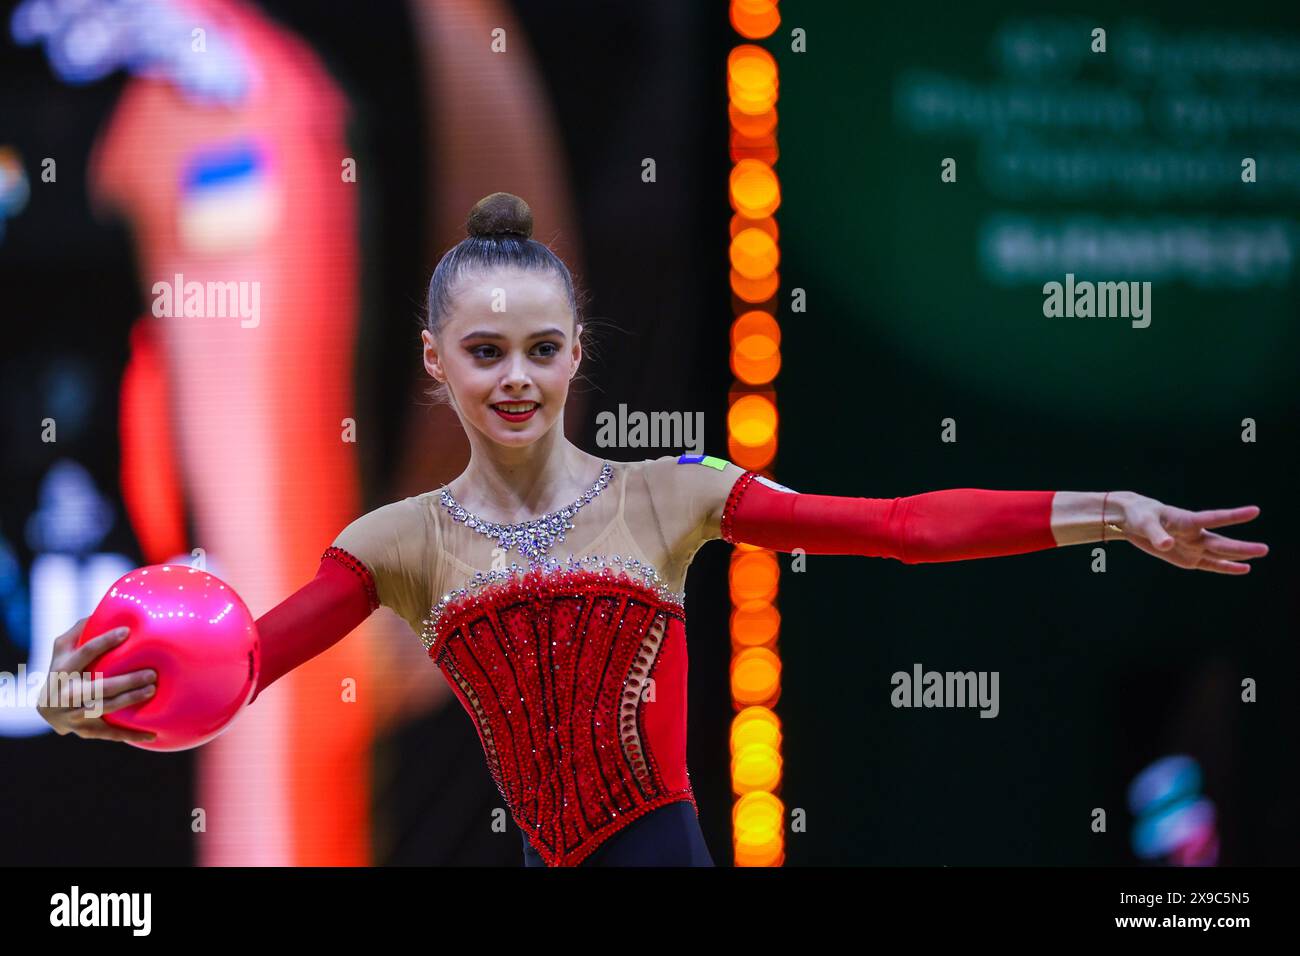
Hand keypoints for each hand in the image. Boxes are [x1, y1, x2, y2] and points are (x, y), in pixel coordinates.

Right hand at [36, 617, 158, 742]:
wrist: (47, 707)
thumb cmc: (63, 668)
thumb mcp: (63, 648)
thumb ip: (79, 629)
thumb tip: (101, 609)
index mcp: (63, 669)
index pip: (84, 653)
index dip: (104, 642)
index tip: (127, 632)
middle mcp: (67, 693)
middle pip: (100, 687)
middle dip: (127, 681)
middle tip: (153, 673)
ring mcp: (75, 714)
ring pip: (106, 708)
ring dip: (131, 700)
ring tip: (152, 690)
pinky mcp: (86, 730)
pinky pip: (111, 734)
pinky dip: (132, 735)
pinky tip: (154, 735)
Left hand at [1107, 492, 1267, 573]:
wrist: (1132, 520)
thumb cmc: (1140, 516)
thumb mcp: (1144, 524)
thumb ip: (1156, 535)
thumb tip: (1168, 545)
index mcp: (1187, 520)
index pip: (1213, 518)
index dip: (1234, 515)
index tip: (1255, 511)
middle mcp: (1195, 534)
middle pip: (1220, 542)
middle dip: (1241, 547)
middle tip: (1265, 549)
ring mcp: (1193, 546)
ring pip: (1219, 553)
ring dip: (1239, 555)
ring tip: (1261, 553)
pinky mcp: (1188, 558)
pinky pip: (1210, 564)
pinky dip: (1226, 567)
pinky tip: (1244, 568)